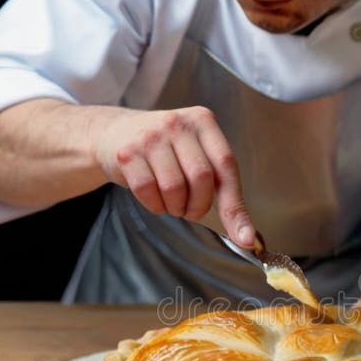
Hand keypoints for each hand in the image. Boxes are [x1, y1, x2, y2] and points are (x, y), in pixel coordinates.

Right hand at [94, 106, 255, 247]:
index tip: (244, 238)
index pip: (226, 166)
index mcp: (203, 122)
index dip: (235, 207)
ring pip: (174, 188)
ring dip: (175, 207)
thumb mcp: (196, 155)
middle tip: (190, 210)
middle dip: (198, 206)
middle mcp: (178, 123)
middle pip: (201, 178)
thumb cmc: (165, 151)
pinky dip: (154, 205)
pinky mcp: (127, 152)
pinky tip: (153, 197)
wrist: (114, 133)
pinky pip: (147, 191)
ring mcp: (151, 136)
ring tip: (171, 201)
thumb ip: (221, 186)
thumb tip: (246, 235)